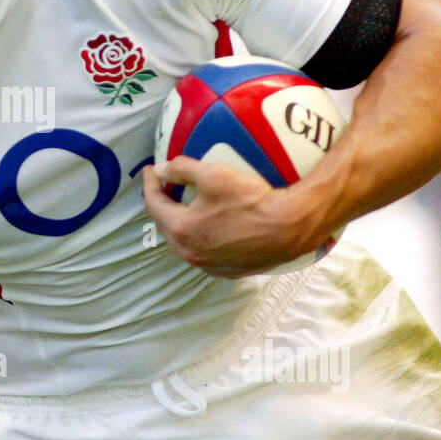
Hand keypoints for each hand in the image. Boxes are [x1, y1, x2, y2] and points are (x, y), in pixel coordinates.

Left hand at [142, 157, 312, 277]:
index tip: (151, 169)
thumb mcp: (214, 175)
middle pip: (166, 226)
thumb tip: (161, 169)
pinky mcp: (228, 271)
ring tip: (185, 205)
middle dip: (162, 205)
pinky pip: (205, 252)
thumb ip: (182, 169)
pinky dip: (200, 237)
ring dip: (181, 223)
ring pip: (185, 242)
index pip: (154, 205)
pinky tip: (209, 226)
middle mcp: (191, 254)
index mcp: (182, 231)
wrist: (290, 227)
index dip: (150, 184)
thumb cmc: (251, 200)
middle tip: (165, 186)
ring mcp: (210, 266)